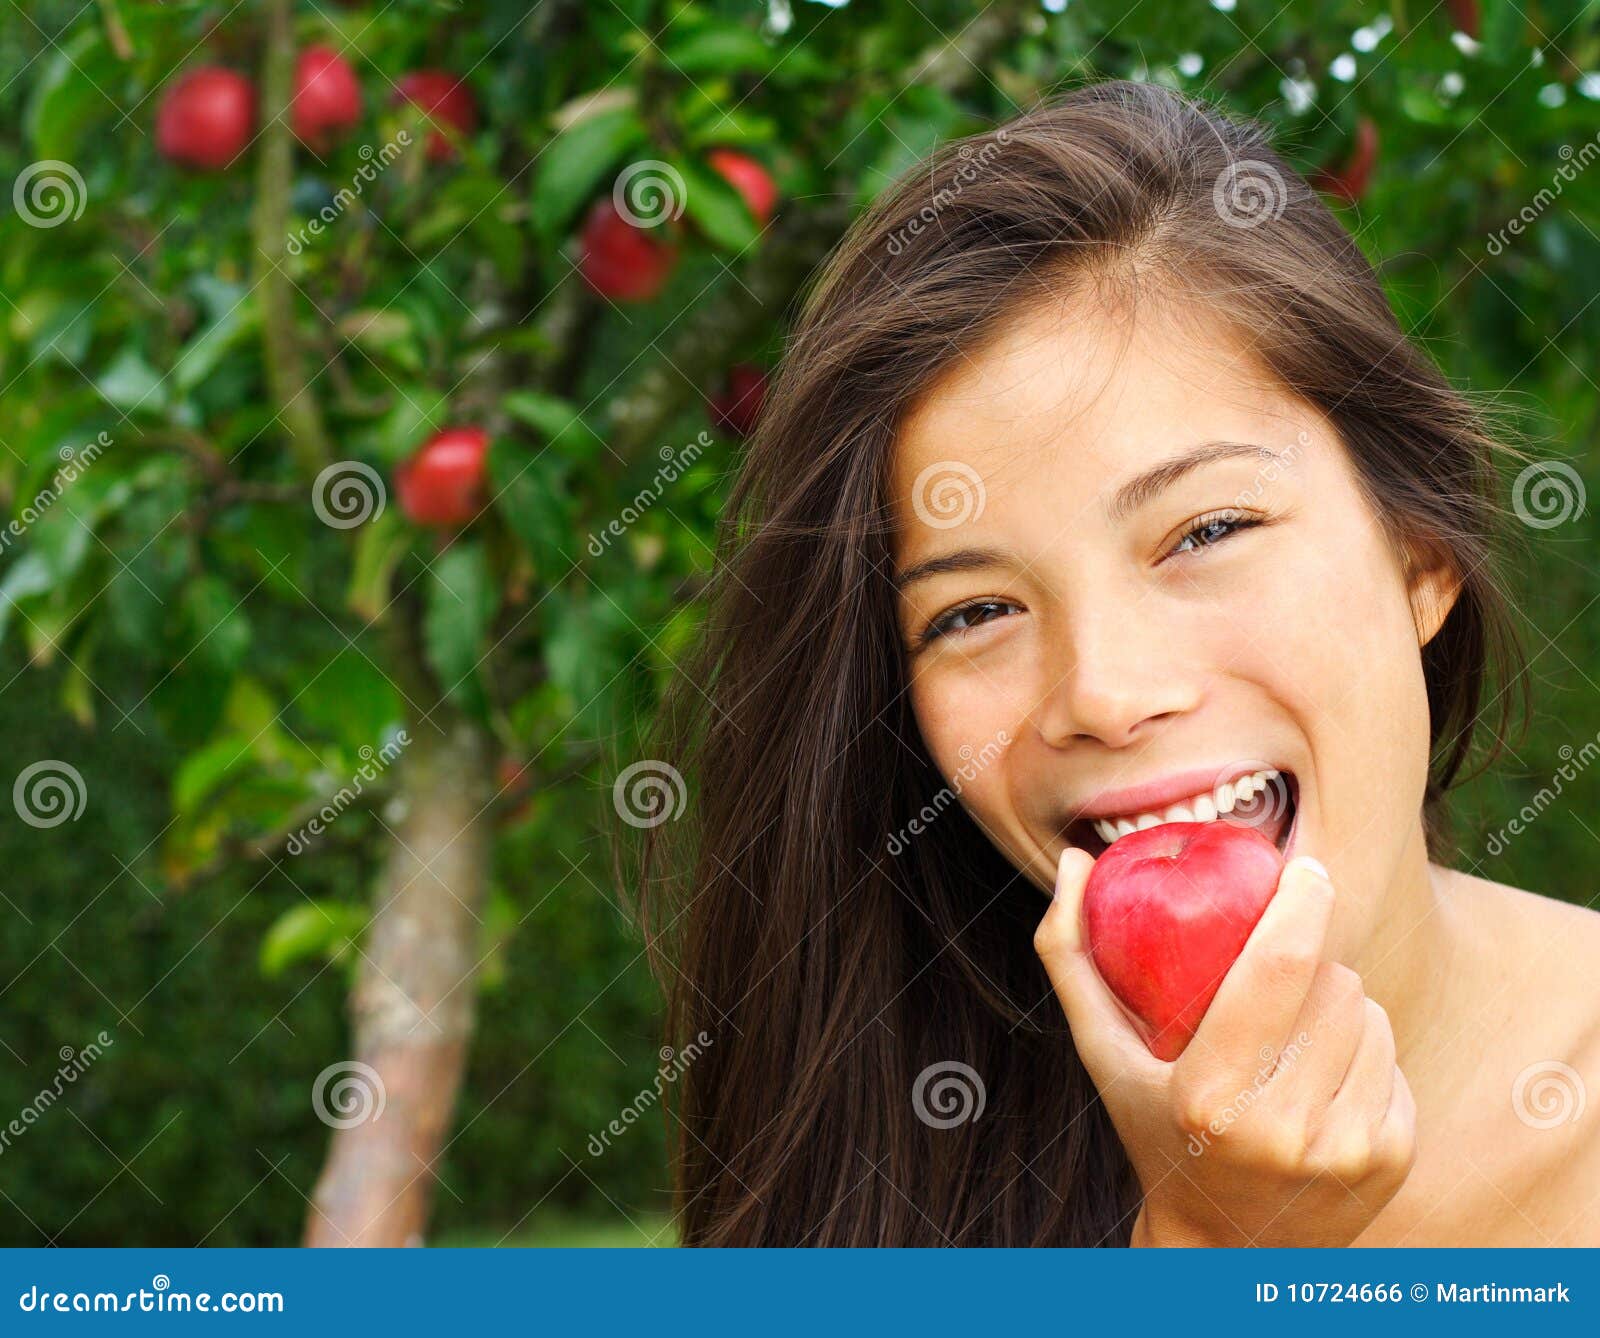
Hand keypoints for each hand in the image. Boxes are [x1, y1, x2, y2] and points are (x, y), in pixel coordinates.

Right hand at [1034, 847, 1417, 1246]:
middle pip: (1334, 983)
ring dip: (1341, 1003)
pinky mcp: (1389, 1160)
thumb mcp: (1102, 1053)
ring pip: (1371, 1015)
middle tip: (1279, 975)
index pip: (1278, 970)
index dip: (1301, 905)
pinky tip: (1324, 1078)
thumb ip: (1071, 956)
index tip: (1304, 869)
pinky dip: (1364, 1052)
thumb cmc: (1151, 1130)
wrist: (1224, 1254)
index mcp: (1209, 1095)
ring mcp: (1343, 1150)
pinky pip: (1393, 1060)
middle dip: (1313, 961)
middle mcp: (1282, 1129)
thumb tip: (1072, 859)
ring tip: (1294, 1032)